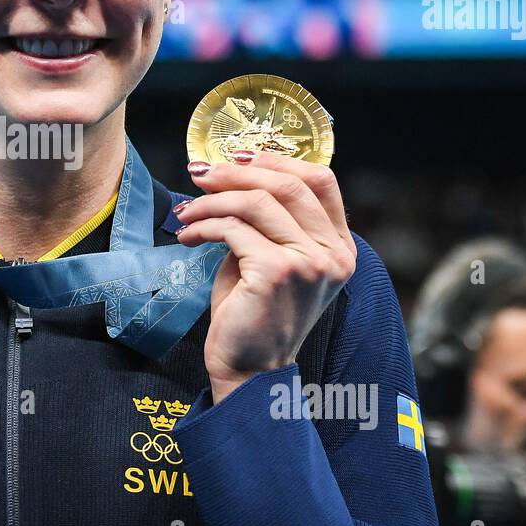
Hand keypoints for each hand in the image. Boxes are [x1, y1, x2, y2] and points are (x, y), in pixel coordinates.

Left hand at [174, 151, 358, 403]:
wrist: (248, 369)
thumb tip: (230, 173)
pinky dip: (204, 226)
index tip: (237, 156)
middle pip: (287, 184)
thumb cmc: (254, 313)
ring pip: (256, 202)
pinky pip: (233, 229)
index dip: (277, 160)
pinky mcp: (277, 272)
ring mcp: (310, 263)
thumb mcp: (270, 258)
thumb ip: (268, 221)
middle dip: (237, 172)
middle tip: (200, 173)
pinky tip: (188, 235)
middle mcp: (333, 253)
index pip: (321, 180)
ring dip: (212, 201)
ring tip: (187, 211)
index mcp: (339, 246)